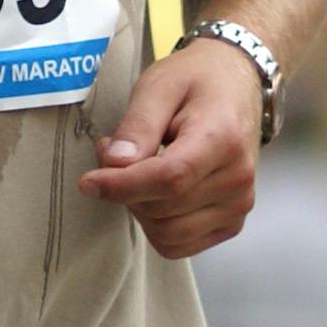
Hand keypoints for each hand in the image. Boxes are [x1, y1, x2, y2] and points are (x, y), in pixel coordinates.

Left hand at [79, 39, 264, 259]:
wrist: (235, 85)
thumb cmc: (196, 82)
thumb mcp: (159, 86)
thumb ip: (137, 126)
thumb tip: (114, 165)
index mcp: (223, 138)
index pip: (170, 178)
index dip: (123, 186)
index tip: (88, 182)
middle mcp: (238, 177)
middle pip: (163, 209)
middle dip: (125, 189)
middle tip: (115, 155)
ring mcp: (238, 203)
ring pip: (167, 233)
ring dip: (139, 209)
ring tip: (137, 171)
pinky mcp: (232, 221)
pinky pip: (180, 245)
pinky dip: (157, 226)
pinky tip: (155, 194)